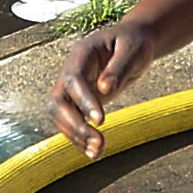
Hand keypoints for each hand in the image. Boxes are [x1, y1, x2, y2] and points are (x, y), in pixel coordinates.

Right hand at [48, 21, 158, 159]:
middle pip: (58, 100)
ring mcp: (74, 87)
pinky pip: (72, 120)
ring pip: (60, 115)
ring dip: (75, 135)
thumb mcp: (133, 50)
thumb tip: (105, 90)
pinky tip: (95, 151)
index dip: (83, 101)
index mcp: (83, 53)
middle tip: (97, 141)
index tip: (100, 120)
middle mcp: (72, 70)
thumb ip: (119, 68)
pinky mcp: (80, 100)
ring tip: (97, 152)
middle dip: (73, 124)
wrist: (134, 41)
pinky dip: (80, 138)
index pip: (73, 79)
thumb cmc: (134, 41)